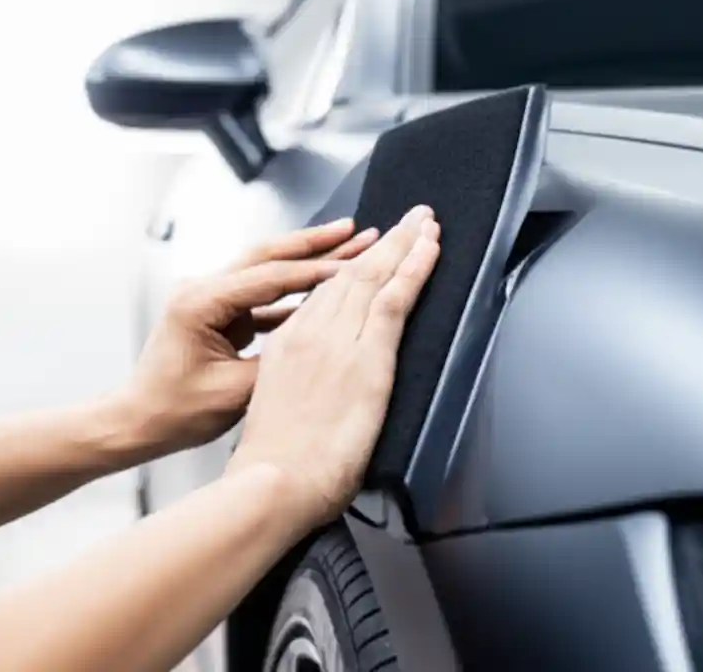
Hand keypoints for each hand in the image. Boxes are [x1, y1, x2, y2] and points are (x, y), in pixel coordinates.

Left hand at [118, 219, 379, 456]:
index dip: (316, 272)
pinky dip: (293, 290)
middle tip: (355, 230)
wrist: (137, 422)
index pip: (270, 278)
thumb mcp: (234, 392)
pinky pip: (262, 294)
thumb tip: (319, 337)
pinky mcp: (217, 312)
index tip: (355, 265)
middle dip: (315, 243)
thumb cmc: (174, 412)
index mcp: (199, 302)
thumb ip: (278, 359)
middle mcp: (201, 289)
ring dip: (306, 260)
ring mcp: (208, 298)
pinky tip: (324, 286)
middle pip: (268, 256)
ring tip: (347, 246)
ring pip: (266, 269)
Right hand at [228, 205, 440, 524]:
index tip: (371, 252)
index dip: (354, 267)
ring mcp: (339, 341)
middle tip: (409, 219)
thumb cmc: (276, 468)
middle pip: (353, 275)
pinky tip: (430, 247)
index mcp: (289, 347)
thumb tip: (321, 399)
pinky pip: (396, 297)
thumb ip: (303, 392)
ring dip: (405, 244)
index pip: (327, 294)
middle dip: (385, 243)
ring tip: (425, 222)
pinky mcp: (367, 356)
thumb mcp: (282, 413)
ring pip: (376, 276)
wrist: (273, 483)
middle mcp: (312, 333)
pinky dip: (416, 267)